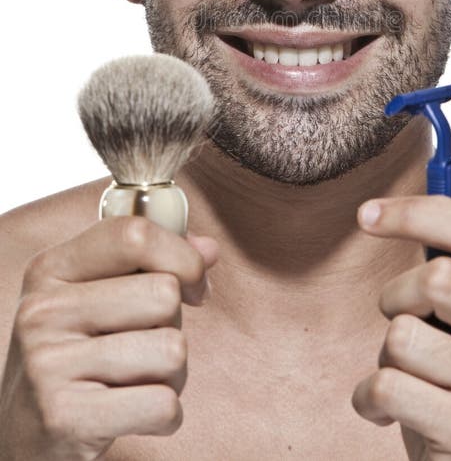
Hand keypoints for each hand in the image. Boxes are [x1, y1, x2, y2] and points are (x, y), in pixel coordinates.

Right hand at [0, 216, 217, 460]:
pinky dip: (164, 414)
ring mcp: (48, 364)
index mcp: (50, 269)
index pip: (134, 235)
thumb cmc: (76, 355)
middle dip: (173, 324)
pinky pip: (163, 404)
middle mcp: (43, 311)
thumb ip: (152, 262)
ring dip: (172, 374)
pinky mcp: (65, 417)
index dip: (182, 256)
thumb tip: (209, 249)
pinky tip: (132, 413)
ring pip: (172, 349)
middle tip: (144, 346)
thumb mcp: (96, 296)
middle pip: (164, 294)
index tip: (192, 282)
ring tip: (136, 382)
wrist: (21, 436)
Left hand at [351, 196, 450, 459]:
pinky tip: (391, 416)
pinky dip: (368, 400)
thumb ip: (448, 270)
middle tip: (401, 326)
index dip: (417, 212)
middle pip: (439, 277)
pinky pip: (388, 386)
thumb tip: (388, 206)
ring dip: (385, 358)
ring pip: (404, 336)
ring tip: (410, 383)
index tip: (365, 214)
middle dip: (395, 298)